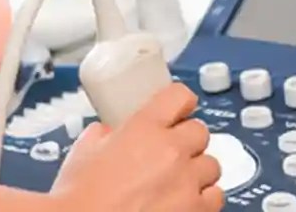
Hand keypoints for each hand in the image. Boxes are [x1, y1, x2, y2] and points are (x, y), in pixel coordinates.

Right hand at [50, 84, 222, 211]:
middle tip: (170, 152)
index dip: (180, 103)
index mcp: (144, 129)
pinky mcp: (196, 211)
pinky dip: (202, 198)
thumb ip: (105, 134)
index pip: (180, 96)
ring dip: (196, 171)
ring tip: (176, 181)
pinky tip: (185, 201)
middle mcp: (171, 152)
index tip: (179, 109)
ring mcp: (187, 184)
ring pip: (211, 165)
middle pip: (200, 131)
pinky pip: (215, 197)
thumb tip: (110, 133)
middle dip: (186, 140)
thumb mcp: (84, 151)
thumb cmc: (80, 198)